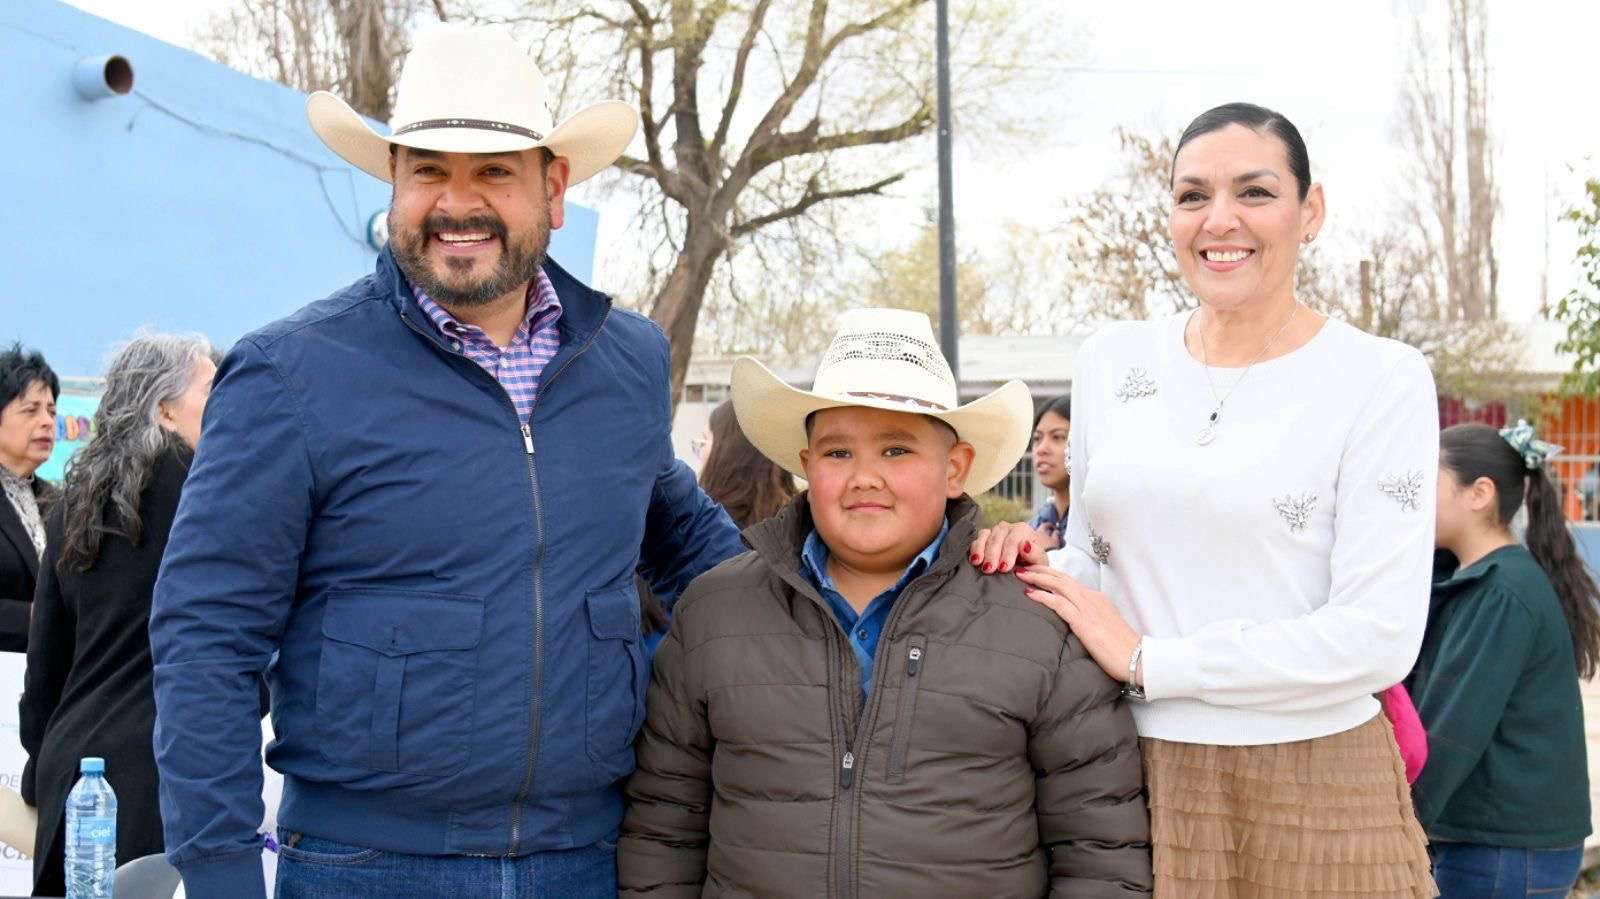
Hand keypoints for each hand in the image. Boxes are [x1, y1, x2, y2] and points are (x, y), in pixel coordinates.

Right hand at [968, 522, 1049, 573]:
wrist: (1023, 567)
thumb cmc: (1032, 565)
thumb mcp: (1039, 563)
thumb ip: (1035, 554)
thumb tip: (1025, 545)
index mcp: (1023, 530)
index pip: (1013, 540)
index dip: (1007, 554)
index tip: (1004, 568)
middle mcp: (1008, 527)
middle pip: (998, 538)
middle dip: (993, 554)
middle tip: (989, 570)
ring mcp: (994, 530)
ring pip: (985, 536)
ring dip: (981, 551)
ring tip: (979, 564)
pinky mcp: (984, 536)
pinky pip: (976, 538)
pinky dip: (974, 549)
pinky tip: (974, 560)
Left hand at [1015, 565, 1141, 685]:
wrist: (1138, 658)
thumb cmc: (1121, 648)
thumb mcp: (1103, 627)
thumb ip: (1088, 620)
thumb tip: (1073, 622)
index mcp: (1097, 599)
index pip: (1069, 581)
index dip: (1051, 575)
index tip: (1035, 572)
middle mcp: (1092, 599)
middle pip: (1062, 578)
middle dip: (1040, 570)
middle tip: (1023, 566)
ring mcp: (1088, 609)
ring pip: (1059, 585)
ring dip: (1038, 578)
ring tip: (1021, 574)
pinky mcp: (1084, 622)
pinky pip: (1059, 604)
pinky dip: (1043, 596)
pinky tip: (1030, 594)